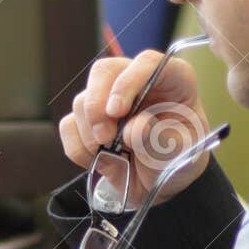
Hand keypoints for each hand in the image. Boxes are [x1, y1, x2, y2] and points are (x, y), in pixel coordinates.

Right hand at [60, 47, 213, 203]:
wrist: (160, 185)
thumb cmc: (177, 161)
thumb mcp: (180, 154)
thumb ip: (159, 140)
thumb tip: (132, 129)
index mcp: (173, 80)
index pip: (147, 63)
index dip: (128, 82)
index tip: (117, 111)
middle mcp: (137, 81)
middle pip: (104, 71)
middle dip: (97, 106)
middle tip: (105, 138)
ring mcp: (109, 98)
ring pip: (82, 102)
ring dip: (91, 136)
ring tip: (115, 156)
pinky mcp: (88, 119)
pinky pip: (69, 127)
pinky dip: (80, 150)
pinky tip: (101, 160)